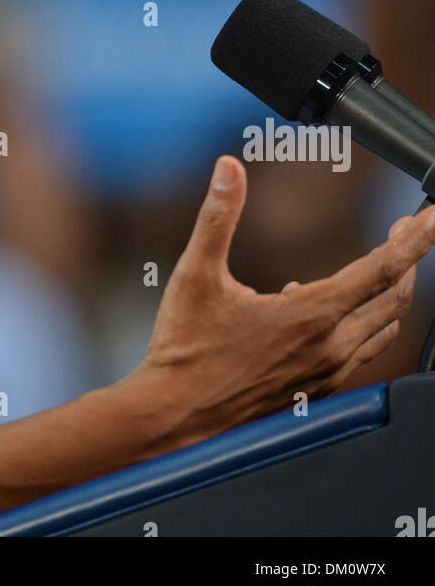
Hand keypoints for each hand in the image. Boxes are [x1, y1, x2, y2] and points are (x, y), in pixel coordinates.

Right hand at [116, 155, 434, 448]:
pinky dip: (363, 322)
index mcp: (310, 315)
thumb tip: (229, 168)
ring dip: (391, 293)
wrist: (177, 417)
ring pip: (384, 329)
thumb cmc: (186, 349)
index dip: (414, 239)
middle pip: (395, 299)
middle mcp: (330, 347)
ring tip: (380, 266)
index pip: (382, 269)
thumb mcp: (196, 273)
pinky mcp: (317, 390)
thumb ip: (218, 216)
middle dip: (408, 258)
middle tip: (407, 227)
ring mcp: (327, 372)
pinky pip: (361, 351)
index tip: (431, 218)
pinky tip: (327, 309)